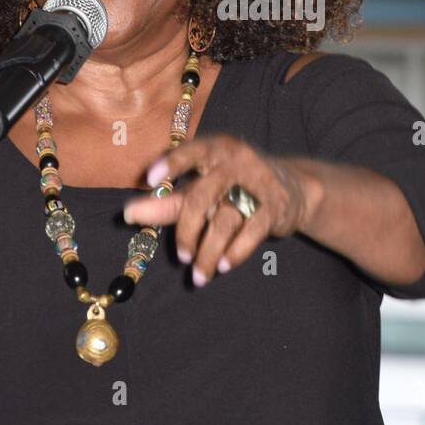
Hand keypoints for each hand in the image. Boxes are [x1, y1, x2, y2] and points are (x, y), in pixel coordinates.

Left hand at [122, 134, 319, 286]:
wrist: (294, 189)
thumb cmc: (236, 186)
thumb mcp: (204, 188)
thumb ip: (169, 201)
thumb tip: (129, 213)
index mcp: (215, 149)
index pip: (190, 152)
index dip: (170, 164)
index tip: (149, 179)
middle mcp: (236, 161)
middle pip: (202, 197)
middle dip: (187, 232)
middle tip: (180, 257)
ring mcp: (258, 181)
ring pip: (225, 221)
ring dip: (208, 252)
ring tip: (199, 275)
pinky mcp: (276, 205)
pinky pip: (251, 232)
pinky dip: (235, 252)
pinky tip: (223, 266)